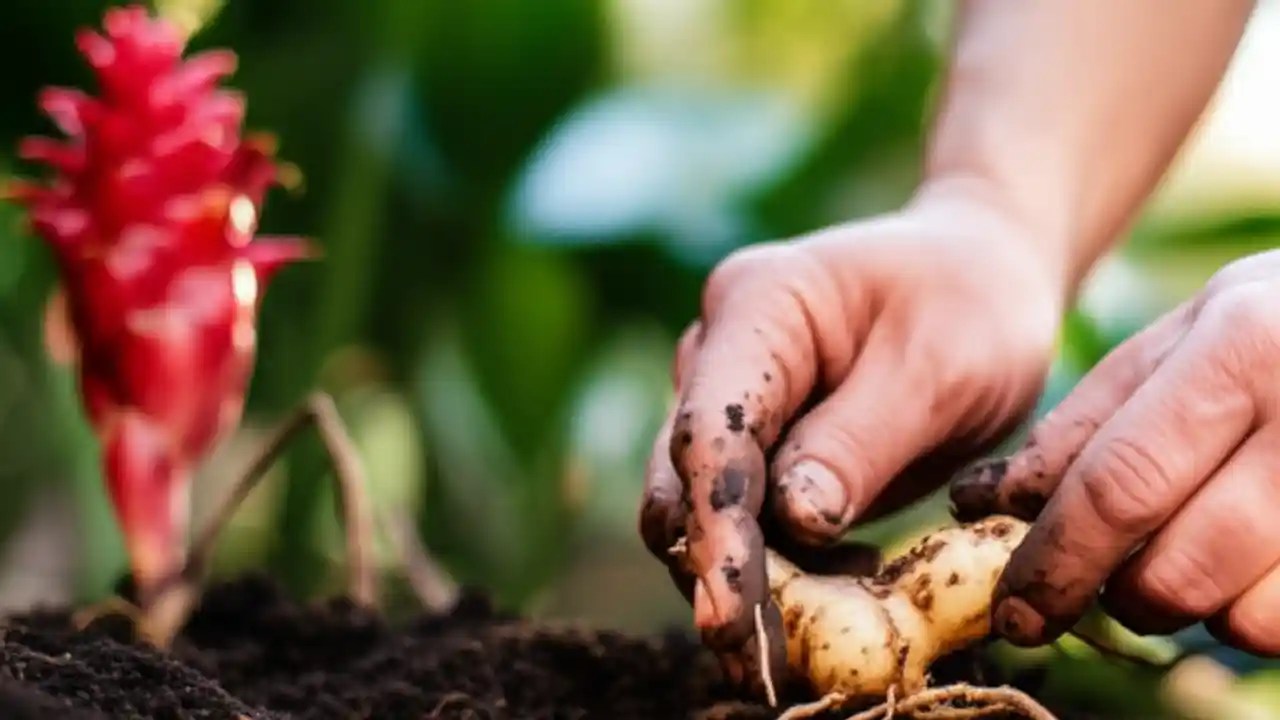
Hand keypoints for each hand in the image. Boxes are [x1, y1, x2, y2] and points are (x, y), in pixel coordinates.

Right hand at [638, 184, 1065, 691]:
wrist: (982, 278)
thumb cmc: (971, 305)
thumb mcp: (942, 364)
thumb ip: (863, 439)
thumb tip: (796, 521)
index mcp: (758, 308)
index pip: (710, 428)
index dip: (714, 526)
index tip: (732, 614)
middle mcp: (718, 354)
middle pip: (682, 478)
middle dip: (714, 571)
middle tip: (759, 665)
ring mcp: (731, 402)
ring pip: (702, 510)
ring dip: (745, 580)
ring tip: (806, 647)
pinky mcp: (756, 447)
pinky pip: (747, 518)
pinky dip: (779, 568)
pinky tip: (842, 591)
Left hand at [951, 250, 1279, 655]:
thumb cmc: (1278, 325)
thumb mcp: (1187, 334)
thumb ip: (1093, 416)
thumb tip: (991, 502)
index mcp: (1242, 349)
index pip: (1118, 486)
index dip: (1052, 561)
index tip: (1012, 608)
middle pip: (1175, 569)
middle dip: (1113, 595)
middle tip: (1092, 584)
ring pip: (1241, 619)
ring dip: (1187, 609)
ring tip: (1180, 555)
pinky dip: (1249, 616)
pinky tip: (1243, 567)